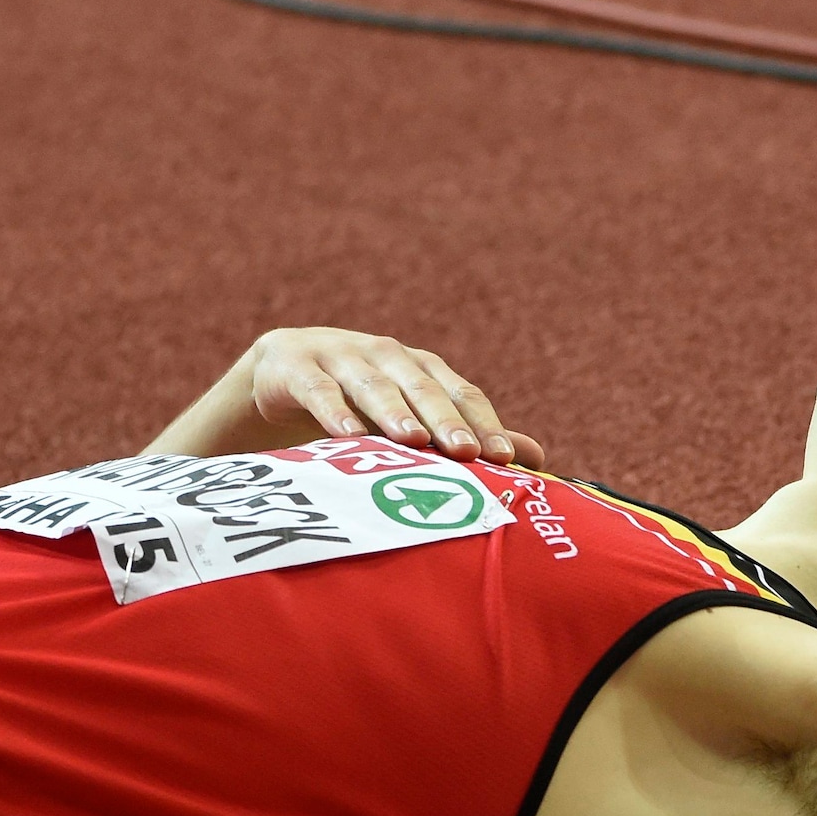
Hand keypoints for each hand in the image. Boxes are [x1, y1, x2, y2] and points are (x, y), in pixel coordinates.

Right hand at [233, 328, 542, 466]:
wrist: (280, 371)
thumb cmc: (356, 400)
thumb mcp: (408, 416)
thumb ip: (465, 434)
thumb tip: (535, 455)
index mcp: (421, 369)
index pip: (461, 394)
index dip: (483, 423)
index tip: (503, 459)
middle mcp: (387, 356)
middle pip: (423, 388)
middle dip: (446, 420)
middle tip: (467, 452)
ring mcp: (341, 356)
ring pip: (373, 385)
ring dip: (393, 411)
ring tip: (412, 440)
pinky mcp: (296, 366)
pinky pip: (318, 390)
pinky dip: (332, 410)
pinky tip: (346, 435)